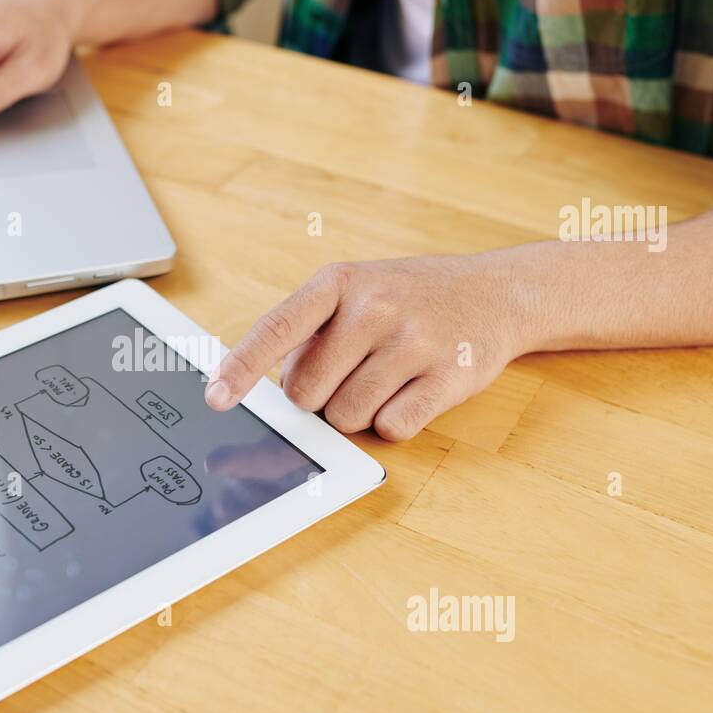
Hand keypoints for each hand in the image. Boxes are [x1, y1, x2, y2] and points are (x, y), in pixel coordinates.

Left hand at [203, 255, 533, 440]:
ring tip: (387, 376)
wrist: (496, 293)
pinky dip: (395, 422)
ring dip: (358, 411)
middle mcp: (375, 307)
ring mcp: (414, 342)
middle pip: (306, 393)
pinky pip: (392, 429)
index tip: (216, 400)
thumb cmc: (410, 299)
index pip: (277, 329)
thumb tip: (265, 393)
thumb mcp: (356, 292)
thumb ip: (309, 333)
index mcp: (339, 282)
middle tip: (352, 371)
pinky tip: (414, 391)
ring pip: (346, 417)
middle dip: (319, 396)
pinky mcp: (448, 378)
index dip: (241, 368)